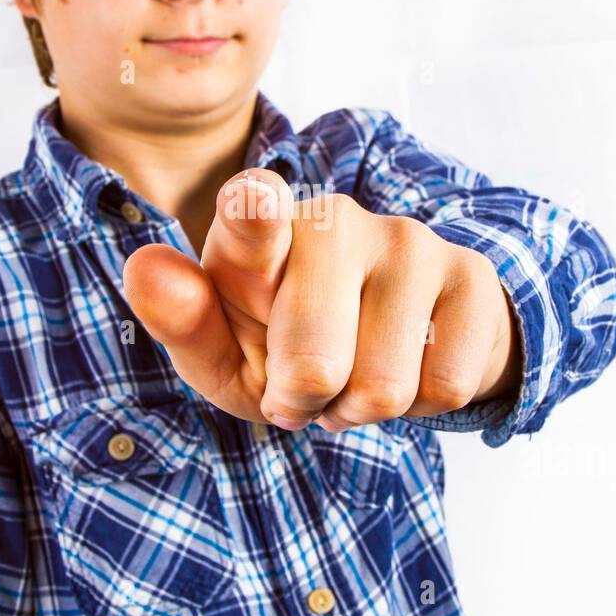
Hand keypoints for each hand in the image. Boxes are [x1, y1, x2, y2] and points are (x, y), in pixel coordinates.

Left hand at [121, 168, 520, 430]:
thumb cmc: (281, 343)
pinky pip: (444, 387)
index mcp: (258, 226)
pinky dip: (420, 406)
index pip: (254, 209)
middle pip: (318, 358)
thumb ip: (182, 317)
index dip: (256, 216)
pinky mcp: (472, 276)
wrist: (387, 345)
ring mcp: (411, 241)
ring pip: (385, 386)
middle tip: (304, 383)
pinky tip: (407, 366)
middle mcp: (337, 218)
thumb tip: (144, 268)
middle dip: (307, 399)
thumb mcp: (223, 350)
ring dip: (362, 408)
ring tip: (354, 375)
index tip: (255, 208)